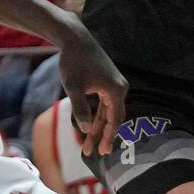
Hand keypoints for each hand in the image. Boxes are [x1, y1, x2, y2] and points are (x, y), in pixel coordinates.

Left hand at [57, 23, 126, 155]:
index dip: (108, 137)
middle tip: (94, 153)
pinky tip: (90, 126)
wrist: (76, 40)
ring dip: (98, 127)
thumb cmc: (74, 62)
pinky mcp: (108, 83)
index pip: (114, 120)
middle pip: (113, 118)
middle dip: (102, 136)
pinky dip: (98, 116)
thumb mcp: (74, 87)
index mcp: (116, 91)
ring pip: (108, 113)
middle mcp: (120, 89)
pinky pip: (105, 105)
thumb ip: (80, 109)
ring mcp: (115, 86)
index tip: (102, 152)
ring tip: (88, 144)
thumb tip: (86, 128)